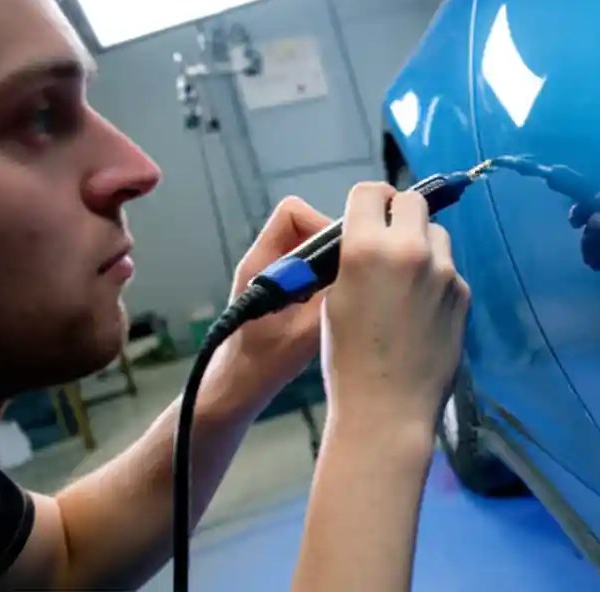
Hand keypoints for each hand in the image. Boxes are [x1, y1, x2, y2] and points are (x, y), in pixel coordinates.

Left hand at [211, 196, 334, 410]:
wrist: (239, 386)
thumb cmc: (264, 362)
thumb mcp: (306, 332)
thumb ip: (331, 298)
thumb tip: (361, 272)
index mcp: (262, 262)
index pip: (293, 213)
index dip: (321, 224)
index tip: (341, 255)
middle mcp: (266, 259)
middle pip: (307, 226)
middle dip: (334, 245)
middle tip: (352, 274)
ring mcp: (275, 273)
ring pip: (313, 246)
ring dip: (333, 262)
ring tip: (345, 290)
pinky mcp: (285, 287)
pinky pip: (313, 265)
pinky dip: (329, 276)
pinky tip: (337, 303)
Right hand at [320, 182, 470, 430]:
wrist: (388, 408)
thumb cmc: (348, 358)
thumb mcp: (335, 297)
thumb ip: (356, 257)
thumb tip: (371, 235)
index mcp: (367, 248)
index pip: (370, 192)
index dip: (366, 202)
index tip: (367, 214)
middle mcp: (410, 250)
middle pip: (411, 202)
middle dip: (398, 214)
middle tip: (388, 240)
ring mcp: (444, 272)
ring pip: (436, 234)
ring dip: (421, 244)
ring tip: (405, 280)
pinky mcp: (463, 293)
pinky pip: (449, 269)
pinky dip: (436, 278)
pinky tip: (422, 310)